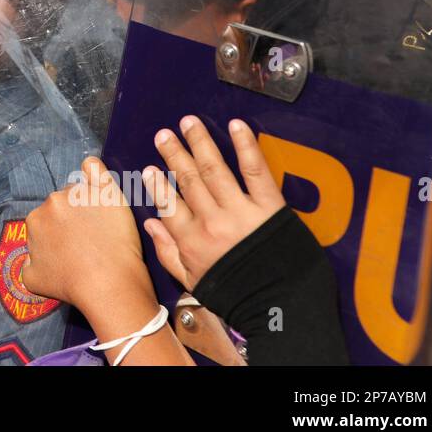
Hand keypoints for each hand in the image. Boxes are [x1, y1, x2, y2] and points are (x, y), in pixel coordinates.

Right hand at [20, 155, 150, 310]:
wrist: (107, 282)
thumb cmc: (71, 285)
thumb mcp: (33, 280)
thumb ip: (26, 262)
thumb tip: (31, 256)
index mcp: (34, 220)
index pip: (45, 220)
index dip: (57, 234)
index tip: (71, 247)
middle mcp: (52, 202)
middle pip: (61, 204)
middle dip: (70, 218)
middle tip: (87, 239)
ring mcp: (79, 194)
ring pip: (78, 191)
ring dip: (85, 203)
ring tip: (100, 227)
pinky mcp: (105, 190)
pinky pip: (94, 167)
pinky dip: (93, 169)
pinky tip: (94, 177)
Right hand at [141, 116, 284, 290]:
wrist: (282, 308)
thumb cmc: (237, 297)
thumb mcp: (194, 282)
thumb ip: (168, 252)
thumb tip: (151, 224)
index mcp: (192, 242)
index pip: (168, 205)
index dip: (157, 185)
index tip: (149, 169)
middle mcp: (212, 223)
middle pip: (188, 181)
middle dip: (174, 154)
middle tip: (163, 135)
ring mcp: (240, 213)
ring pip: (214, 170)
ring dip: (199, 143)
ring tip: (188, 123)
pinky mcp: (269, 207)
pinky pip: (254, 171)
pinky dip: (244, 145)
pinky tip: (236, 126)